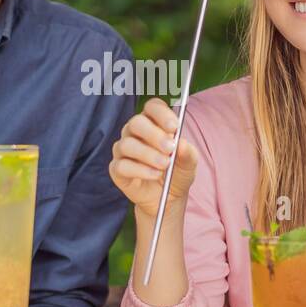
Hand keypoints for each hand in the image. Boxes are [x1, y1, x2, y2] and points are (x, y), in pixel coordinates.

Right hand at [108, 97, 197, 218]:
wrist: (167, 199)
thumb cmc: (176, 173)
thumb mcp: (188, 163)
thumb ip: (187, 152)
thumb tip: (182, 143)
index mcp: (153, 123)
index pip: (152, 107)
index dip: (162, 114)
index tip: (174, 127)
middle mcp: (135, 132)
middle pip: (137, 123)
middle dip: (154, 135)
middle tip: (169, 148)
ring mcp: (123, 150)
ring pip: (128, 144)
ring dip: (148, 155)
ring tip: (164, 165)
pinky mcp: (117, 169)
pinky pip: (122, 165)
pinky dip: (140, 170)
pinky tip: (154, 174)